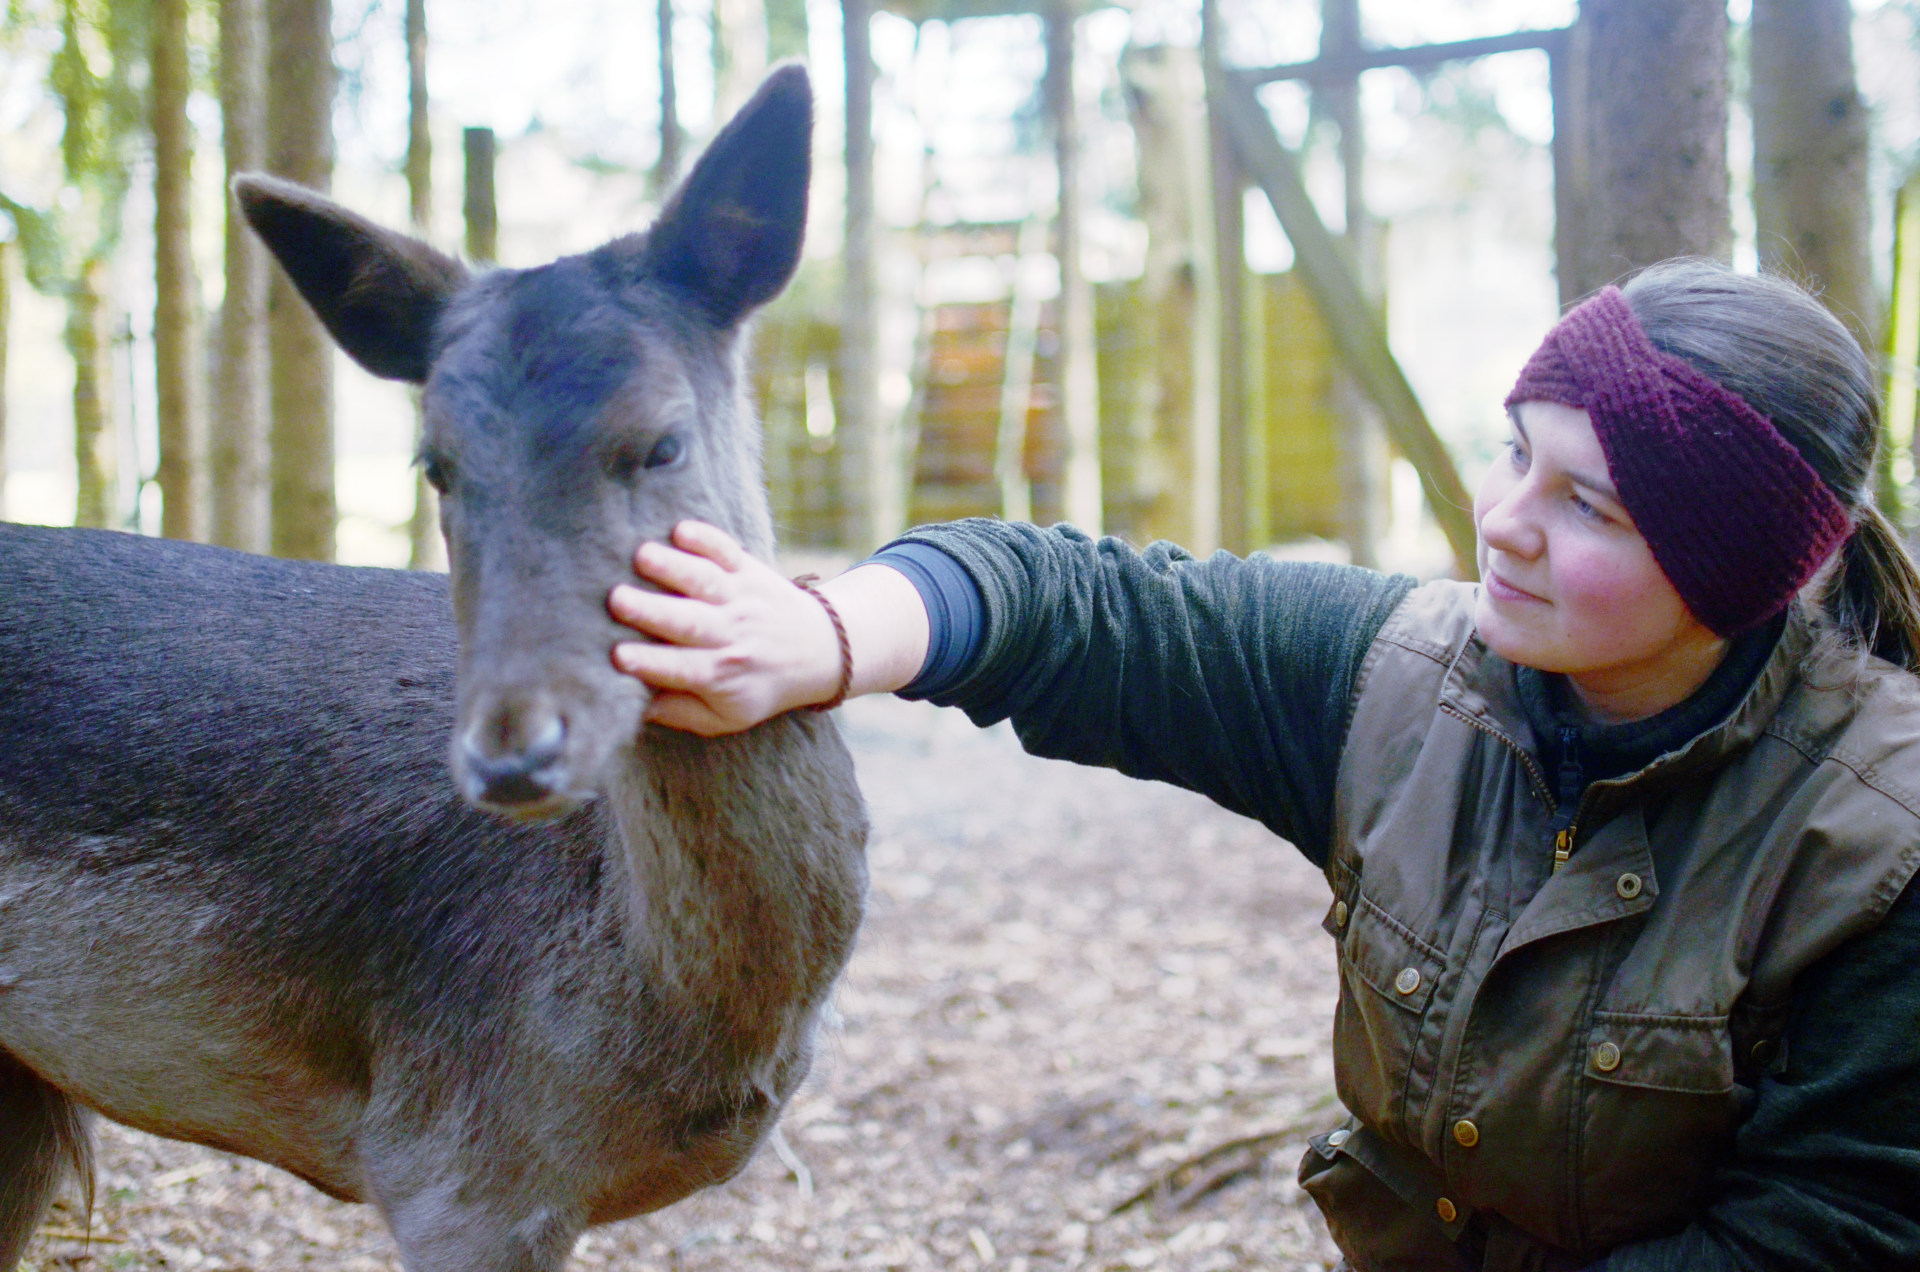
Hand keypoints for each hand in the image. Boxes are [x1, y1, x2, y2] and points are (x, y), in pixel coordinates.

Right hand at [609, 521, 843, 735]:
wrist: (818, 650)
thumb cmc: (760, 685)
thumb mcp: (727, 716)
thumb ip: (682, 713)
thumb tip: (634, 707)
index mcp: (721, 673)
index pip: (680, 669)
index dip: (649, 662)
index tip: (617, 655)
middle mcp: (731, 633)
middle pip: (689, 622)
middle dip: (651, 610)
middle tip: (615, 599)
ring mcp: (739, 597)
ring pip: (705, 581)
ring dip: (673, 567)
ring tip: (641, 556)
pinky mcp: (747, 568)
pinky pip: (727, 550)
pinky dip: (706, 538)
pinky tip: (680, 529)